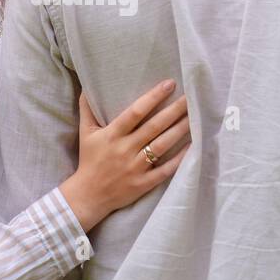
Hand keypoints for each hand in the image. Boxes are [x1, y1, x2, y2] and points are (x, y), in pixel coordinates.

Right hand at [59, 80, 190, 230]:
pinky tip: (192, 146)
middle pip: (154, 126)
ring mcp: (135, 167)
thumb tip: (86, 87)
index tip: (169, 84)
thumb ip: (87, 109)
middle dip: (174, 110)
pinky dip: (179, 159)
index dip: (153, 97)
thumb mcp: (85, 133)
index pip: (135, 112)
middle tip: (190, 96)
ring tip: (194, 116)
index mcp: (112, 135)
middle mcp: (125, 149)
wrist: (88, 195)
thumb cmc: (89, 160)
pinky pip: (165, 170)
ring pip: (162, 145)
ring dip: (179, 130)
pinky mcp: (143, 183)